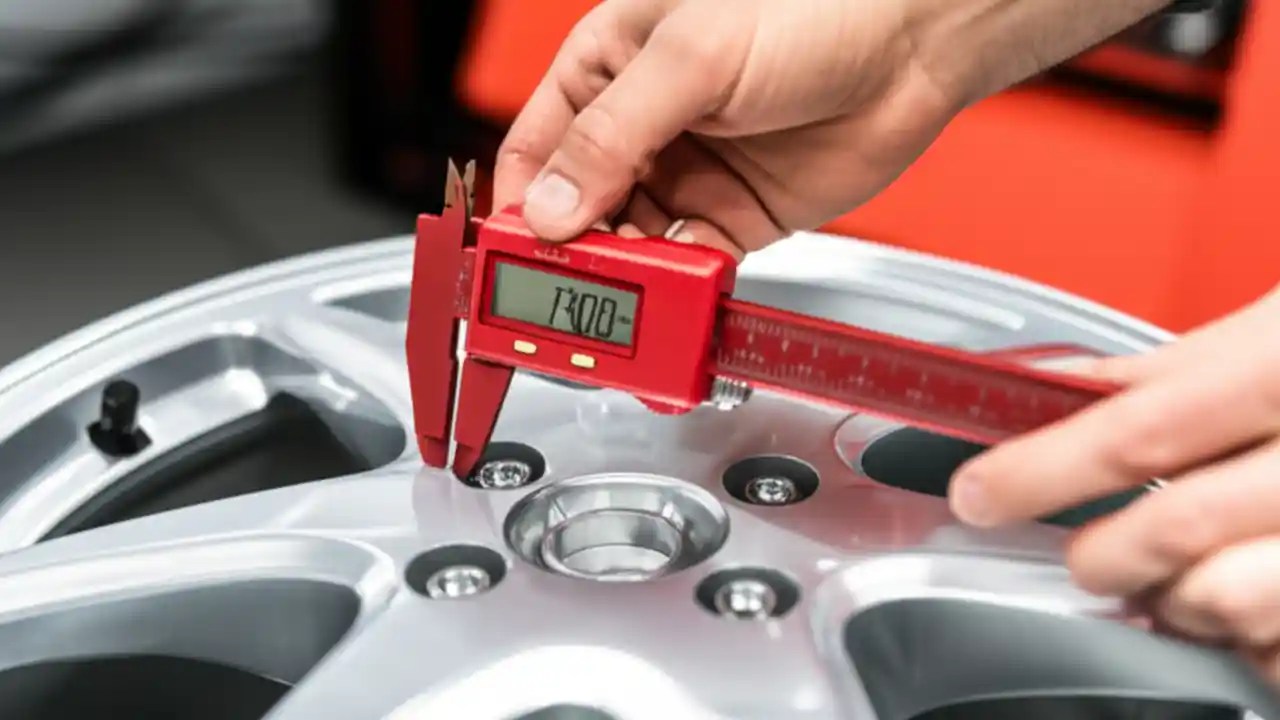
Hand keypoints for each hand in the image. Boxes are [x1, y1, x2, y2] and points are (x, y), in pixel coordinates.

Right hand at [494, 0, 1170, 256]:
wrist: (911, 46)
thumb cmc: (809, 10)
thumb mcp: (691, 58)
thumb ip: (612, 135)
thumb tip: (552, 207)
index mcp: (607, 70)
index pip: (536, 148)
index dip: (519, 202)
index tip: (512, 252)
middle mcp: (640, 129)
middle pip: (575, 209)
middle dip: (568, 252)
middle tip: (566, 289)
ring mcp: (685, 177)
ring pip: (626, 245)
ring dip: (621, 276)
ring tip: (622, 295)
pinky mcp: (732, 219)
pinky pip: (685, 266)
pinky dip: (677, 287)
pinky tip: (677, 290)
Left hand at [950, 286, 1279, 680]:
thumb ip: (1184, 365)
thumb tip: (1067, 390)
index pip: (1145, 423)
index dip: (1042, 464)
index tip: (982, 488)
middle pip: (1179, 530)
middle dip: (1101, 551)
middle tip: (1083, 550)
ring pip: (1230, 603)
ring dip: (1177, 601)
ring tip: (1176, 575)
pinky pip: (1279, 652)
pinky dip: (1249, 639)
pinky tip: (1253, 602)